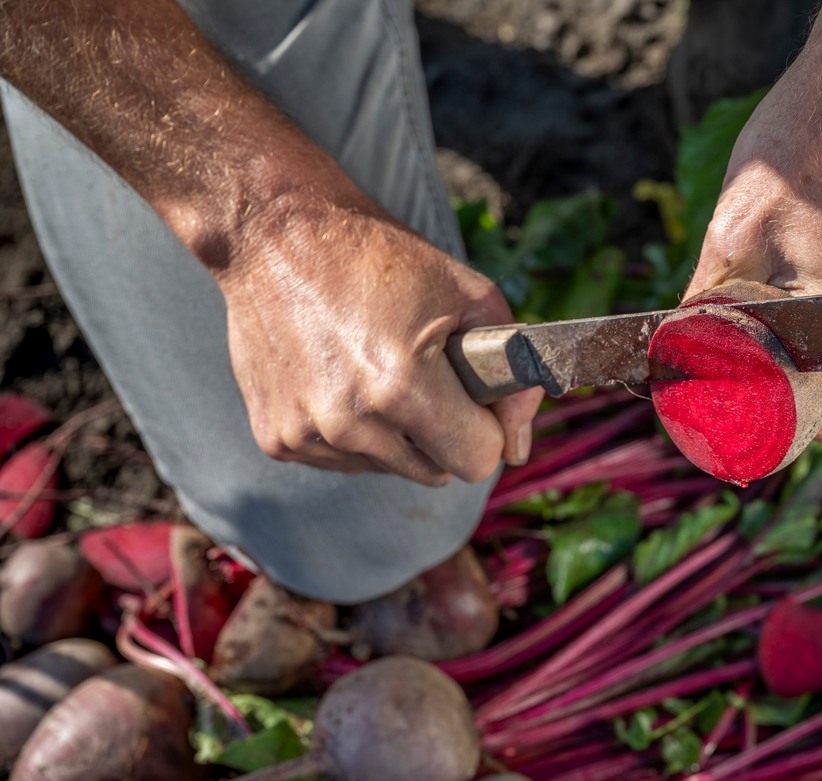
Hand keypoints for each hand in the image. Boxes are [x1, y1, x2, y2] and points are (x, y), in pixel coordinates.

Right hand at [221, 192, 542, 484]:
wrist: (274, 237)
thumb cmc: (380, 258)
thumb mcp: (470, 295)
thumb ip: (514, 373)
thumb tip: (519, 447)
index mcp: (402, 387)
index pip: (477, 462)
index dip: (486, 429)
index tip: (475, 399)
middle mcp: (350, 422)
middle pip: (434, 473)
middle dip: (444, 435)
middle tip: (427, 378)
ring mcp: (306, 434)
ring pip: (389, 469)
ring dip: (396, 435)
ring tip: (377, 371)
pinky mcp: (275, 438)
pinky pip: (343, 461)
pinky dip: (354, 432)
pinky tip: (340, 379)